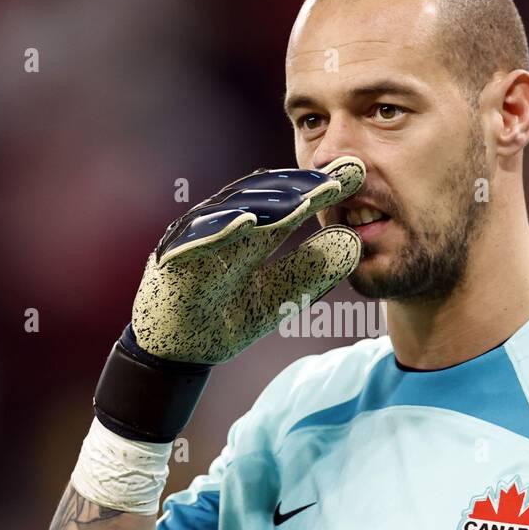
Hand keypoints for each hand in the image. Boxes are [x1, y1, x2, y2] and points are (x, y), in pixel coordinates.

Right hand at [131, 156, 364, 363]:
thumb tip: (352, 242)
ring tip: (301, 198)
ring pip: (231, 211)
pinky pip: (195, 240)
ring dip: (266, 203)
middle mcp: (223, 225)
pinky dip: (218, 230)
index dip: (320, 190)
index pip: (289, 203)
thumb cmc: (226, 316)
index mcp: (251, 232)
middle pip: (262, 198)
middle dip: (298, 187)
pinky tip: (246, 222)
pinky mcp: (172, 257)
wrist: (180, 352)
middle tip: (334, 180)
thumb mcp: (280, 294)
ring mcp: (196, 238)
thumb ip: (311, 269)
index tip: (357, 177)